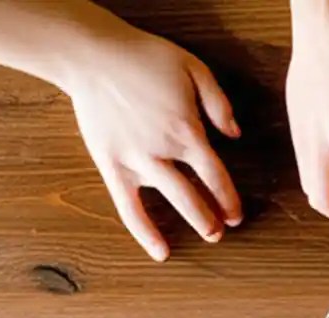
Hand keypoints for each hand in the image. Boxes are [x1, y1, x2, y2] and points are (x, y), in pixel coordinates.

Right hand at [66, 27, 241, 261]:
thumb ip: (219, 104)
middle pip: (196, 194)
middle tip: (222, 230)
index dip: (229, 198)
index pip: (216, 175)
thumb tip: (235, 135)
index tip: (236, 213)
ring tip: (208, 237)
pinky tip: (158, 251)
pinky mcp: (110, 165)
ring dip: (192, 221)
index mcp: (187, 131)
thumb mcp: (195, 69)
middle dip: (213, 216)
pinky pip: (128, 206)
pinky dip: (144, 231)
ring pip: (169, 201)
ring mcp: (136, 161)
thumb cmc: (144, 58)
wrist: (91, 54)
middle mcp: (163, 151)